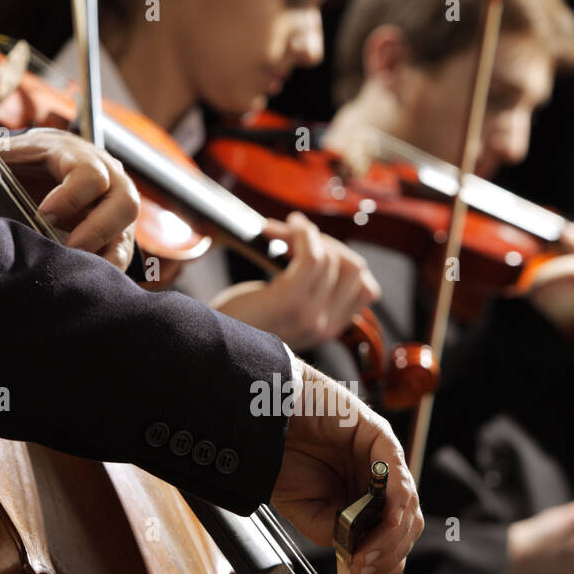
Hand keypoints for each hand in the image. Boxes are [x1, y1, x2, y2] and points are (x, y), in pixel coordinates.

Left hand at [0, 128, 138, 270]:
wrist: (47, 163)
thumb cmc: (23, 162)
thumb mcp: (3, 154)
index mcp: (78, 155)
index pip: (90, 175)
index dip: (71, 197)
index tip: (45, 215)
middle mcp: (109, 179)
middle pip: (125, 203)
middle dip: (98, 230)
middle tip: (70, 250)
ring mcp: (116, 208)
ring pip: (127, 233)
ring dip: (106, 255)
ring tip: (77, 272)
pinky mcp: (118, 233)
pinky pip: (122, 256)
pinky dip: (105, 270)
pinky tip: (81, 280)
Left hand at [210, 212, 379, 349]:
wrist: (206, 345)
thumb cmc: (240, 322)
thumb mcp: (285, 313)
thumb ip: (311, 294)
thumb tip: (327, 251)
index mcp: (330, 330)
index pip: (367, 288)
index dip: (344, 259)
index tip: (314, 249)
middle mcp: (326, 327)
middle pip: (353, 267)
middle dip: (326, 241)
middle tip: (293, 234)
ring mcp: (310, 316)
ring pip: (330, 257)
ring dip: (304, 234)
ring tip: (277, 230)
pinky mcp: (288, 302)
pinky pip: (311, 255)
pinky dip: (300, 234)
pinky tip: (277, 228)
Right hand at [271, 359, 422, 573]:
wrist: (265, 427)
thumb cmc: (284, 462)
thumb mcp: (309, 514)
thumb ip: (337, 534)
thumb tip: (361, 557)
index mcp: (366, 503)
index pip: (394, 539)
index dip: (386, 563)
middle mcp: (379, 485)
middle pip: (406, 526)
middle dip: (387, 554)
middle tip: (362, 568)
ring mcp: (382, 462)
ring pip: (408, 505)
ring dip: (391, 536)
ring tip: (366, 552)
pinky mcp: (379, 436)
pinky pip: (399, 470)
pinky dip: (398, 498)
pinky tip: (388, 518)